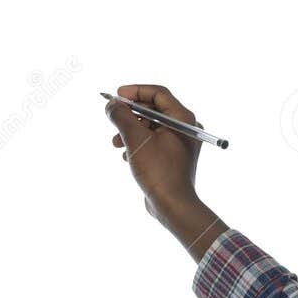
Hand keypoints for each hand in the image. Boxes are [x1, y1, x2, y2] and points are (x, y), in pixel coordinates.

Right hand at [105, 83, 204, 224]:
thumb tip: (112, 105)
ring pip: (150, 127)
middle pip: (153, 110)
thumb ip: (122, 117)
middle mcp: (185, 128)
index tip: (116, 95)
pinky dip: (138, 145)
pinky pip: (152, 142)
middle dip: (130, 115)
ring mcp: (180, 143)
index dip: (135, 91)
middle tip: (113, 118)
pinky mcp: (172, 157)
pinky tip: (127, 156)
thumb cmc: (158, 171)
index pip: (158, 94)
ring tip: (116, 143)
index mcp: (183, 119)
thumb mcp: (136, 140)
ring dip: (130, 132)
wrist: (173, 206)